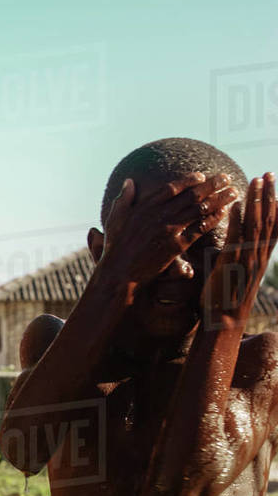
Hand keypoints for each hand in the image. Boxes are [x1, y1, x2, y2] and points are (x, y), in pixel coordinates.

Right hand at [100, 173, 238, 289]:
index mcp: (144, 208)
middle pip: (191, 195)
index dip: (188, 180)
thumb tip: (129, 181)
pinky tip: (223, 212)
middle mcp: (158, 216)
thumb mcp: (115, 219)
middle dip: (211, 185)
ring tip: (232, 192)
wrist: (120, 273)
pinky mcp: (176, 246)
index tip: (202, 175)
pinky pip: (199, 229)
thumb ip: (123, 199)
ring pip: (199, 209)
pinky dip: (213, 219)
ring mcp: (168, 230)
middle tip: (225, 177)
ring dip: (218, 199)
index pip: (171, 188)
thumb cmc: (115, 247)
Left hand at [201, 172, 277, 322]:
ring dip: (256, 200)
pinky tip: (236, 205)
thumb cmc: (224, 299)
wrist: (222, 322)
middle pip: (268, 219)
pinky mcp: (233, 263)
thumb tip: (229, 240)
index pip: (273, 225)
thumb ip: (234, 254)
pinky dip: (238, 220)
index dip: (276, 204)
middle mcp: (258, 254)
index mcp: (260, 256)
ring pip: (256, 224)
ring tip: (255, 180)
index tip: (275, 186)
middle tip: (268, 174)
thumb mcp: (234, 271)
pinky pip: (237, 237)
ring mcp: (247, 258)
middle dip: (269, 194)